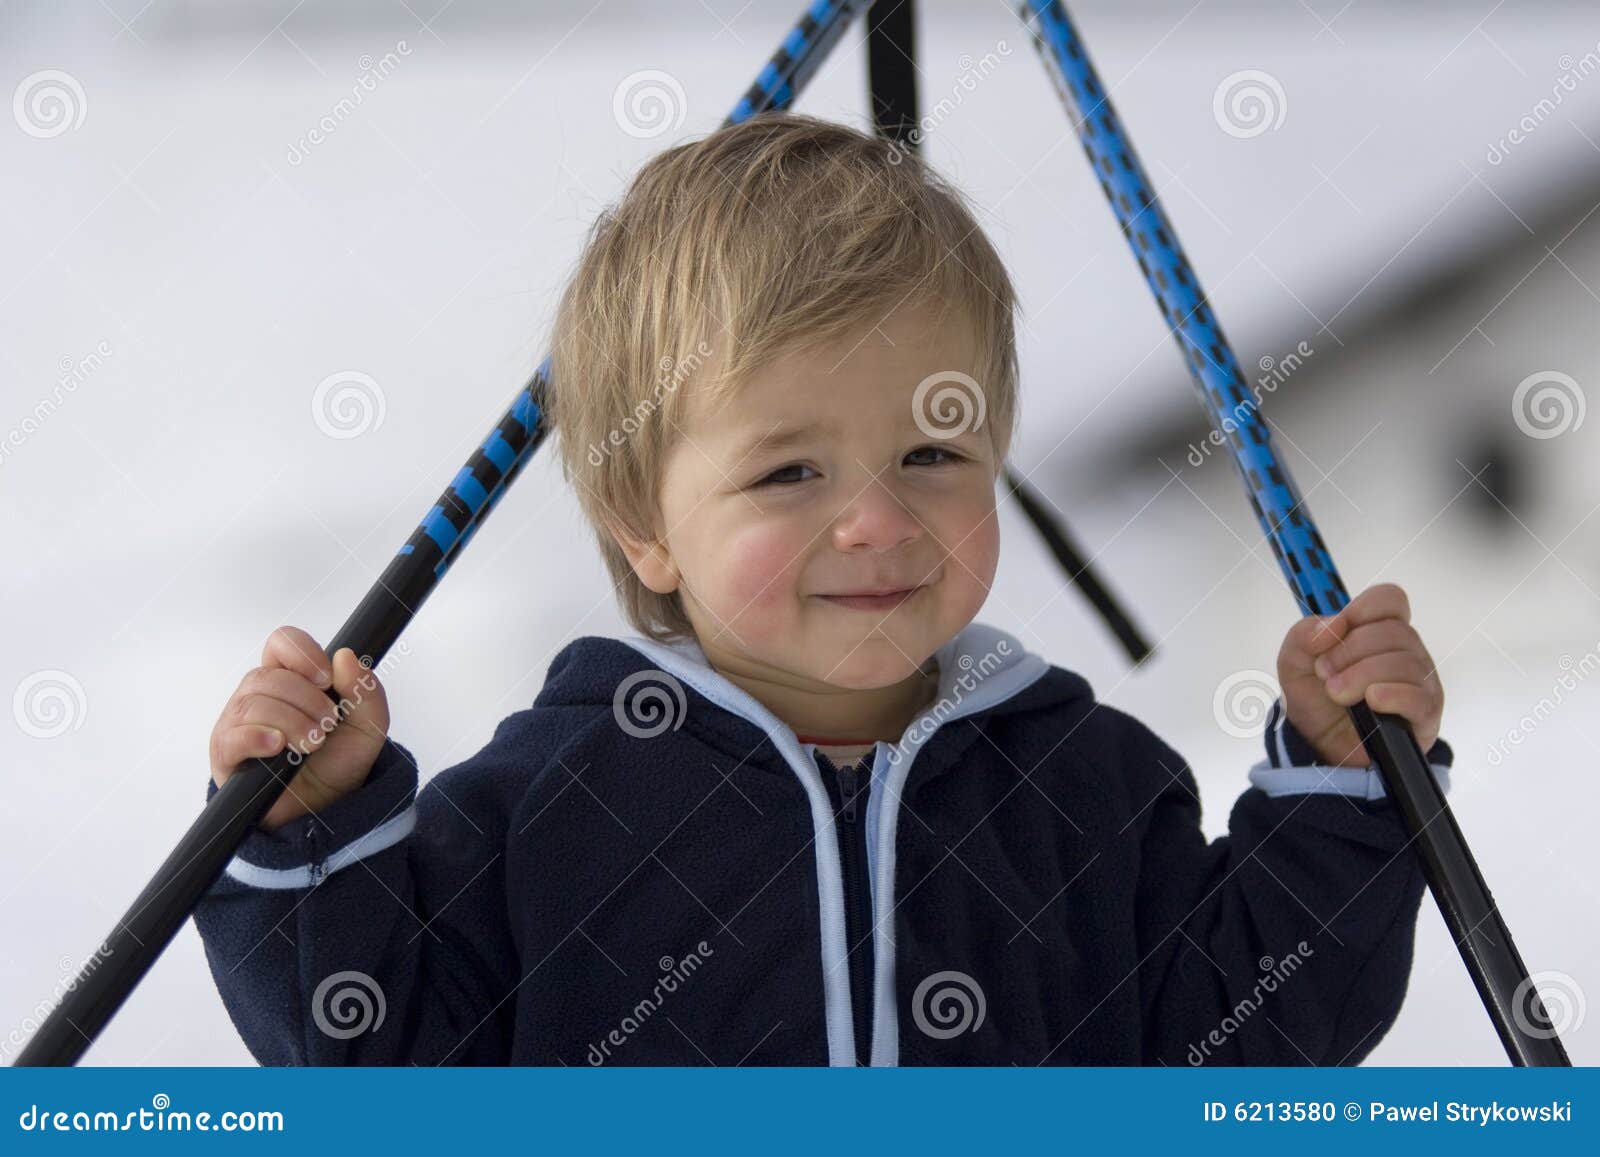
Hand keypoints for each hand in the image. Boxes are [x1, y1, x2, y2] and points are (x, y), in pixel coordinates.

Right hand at [209, 626, 390, 831]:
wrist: (326, 809)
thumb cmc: (339, 763)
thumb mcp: (368, 727)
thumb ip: (365, 691)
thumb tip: (346, 656)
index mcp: (291, 680)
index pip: (282, 643)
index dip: (302, 653)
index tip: (326, 679)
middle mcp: (259, 695)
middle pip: (268, 676)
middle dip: (306, 700)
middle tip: (327, 725)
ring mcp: (239, 723)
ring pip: (252, 703)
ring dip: (291, 722)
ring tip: (311, 745)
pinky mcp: (227, 755)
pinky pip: (232, 736)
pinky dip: (258, 737)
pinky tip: (278, 747)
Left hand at [1277, 582, 1444, 767]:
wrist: (1320, 747)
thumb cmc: (1316, 699)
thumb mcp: (1295, 662)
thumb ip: (1305, 635)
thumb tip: (1333, 625)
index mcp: (1380, 631)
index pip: (1391, 600)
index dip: (1365, 607)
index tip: (1339, 626)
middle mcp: (1407, 652)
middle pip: (1393, 632)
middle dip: (1348, 651)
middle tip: (1325, 673)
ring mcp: (1421, 682)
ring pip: (1403, 663)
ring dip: (1360, 676)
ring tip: (1336, 693)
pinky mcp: (1425, 715)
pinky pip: (1418, 696)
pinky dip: (1390, 695)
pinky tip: (1370, 702)